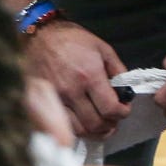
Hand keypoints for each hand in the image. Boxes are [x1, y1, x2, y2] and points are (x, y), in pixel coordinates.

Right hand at [26, 21, 131, 141]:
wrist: (39, 35)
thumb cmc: (72, 39)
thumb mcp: (102, 48)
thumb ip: (118, 70)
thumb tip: (125, 91)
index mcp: (89, 75)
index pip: (110, 108)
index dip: (122, 113)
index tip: (124, 109)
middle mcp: (72, 90)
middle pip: (95, 123)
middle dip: (110, 124)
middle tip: (113, 118)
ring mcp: (57, 98)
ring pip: (79, 129)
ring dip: (94, 130)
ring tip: (100, 122)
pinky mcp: (45, 101)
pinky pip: (64, 124)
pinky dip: (78, 128)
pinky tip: (83, 120)